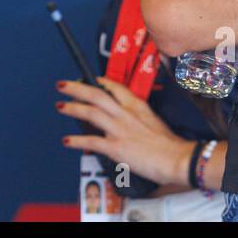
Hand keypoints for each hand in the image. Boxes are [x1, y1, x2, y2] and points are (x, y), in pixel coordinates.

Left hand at [56, 77, 193, 186]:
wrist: (178, 158)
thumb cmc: (171, 145)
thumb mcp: (155, 123)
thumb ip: (140, 121)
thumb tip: (130, 127)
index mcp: (137, 106)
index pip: (116, 88)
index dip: (101, 82)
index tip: (93, 80)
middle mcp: (125, 114)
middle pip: (97, 95)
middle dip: (77, 88)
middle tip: (63, 85)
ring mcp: (119, 129)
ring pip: (90, 112)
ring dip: (73, 108)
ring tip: (60, 106)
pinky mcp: (116, 147)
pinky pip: (91, 141)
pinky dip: (77, 140)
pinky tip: (67, 140)